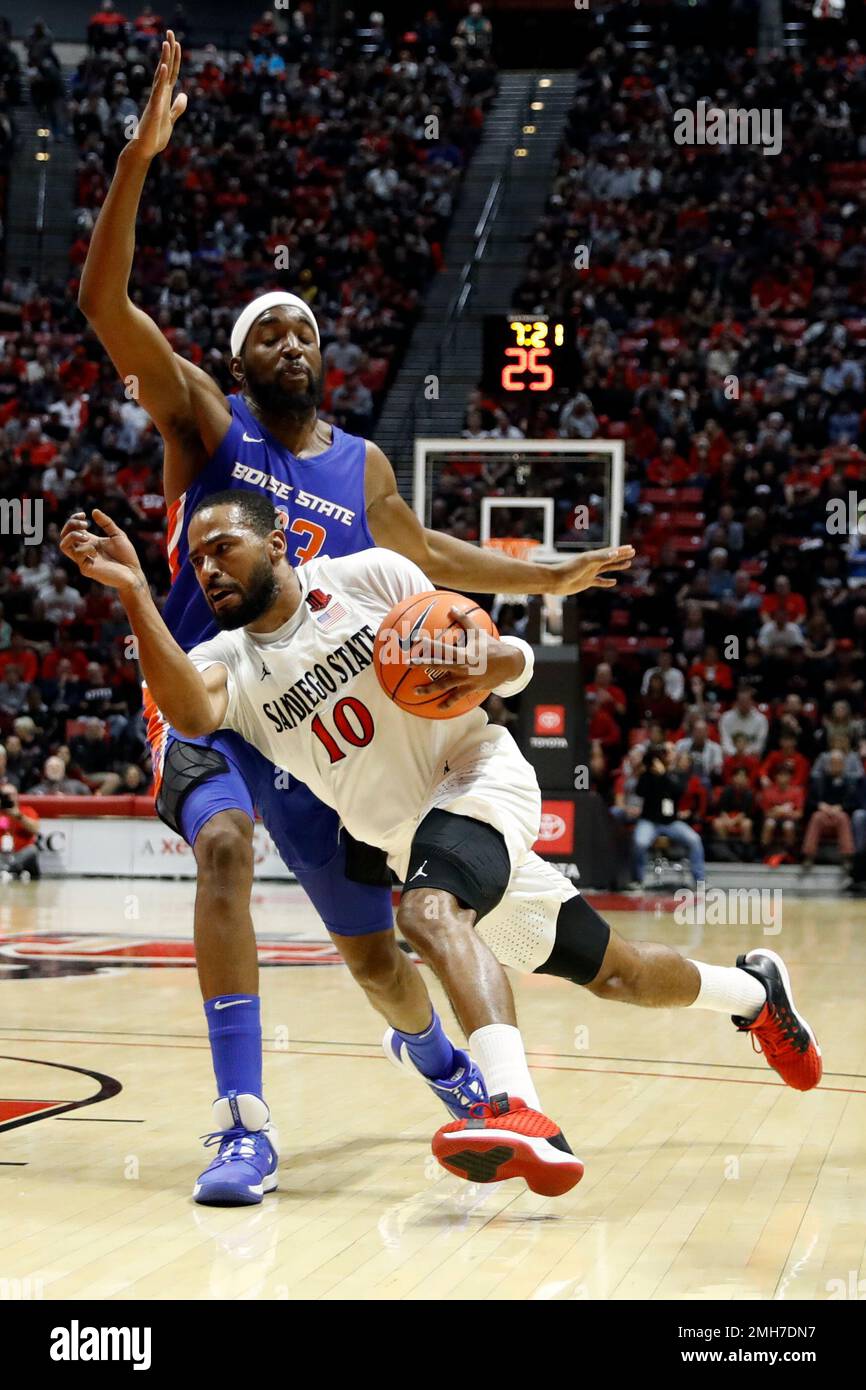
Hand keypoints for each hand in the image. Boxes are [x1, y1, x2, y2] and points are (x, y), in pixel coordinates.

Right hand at [60, 510, 146, 592]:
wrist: (134, 573)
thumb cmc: (127, 556)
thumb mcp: (118, 534)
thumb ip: (106, 523)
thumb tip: (94, 511)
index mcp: (89, 542)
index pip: (72, 530)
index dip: (73, 520)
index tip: (83, 514)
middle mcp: (84, 551)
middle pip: (64, 536)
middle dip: (70, 525)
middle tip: (85, 523)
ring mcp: (83, 560)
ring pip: (64, 546)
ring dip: (73, 536)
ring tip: (87, 535)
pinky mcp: (86, 569)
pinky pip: (77, 555)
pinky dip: (85, 549)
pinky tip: (96, 552)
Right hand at [130, 31, 186, 158]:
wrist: (145, 149)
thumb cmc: (155, 135)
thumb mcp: (171, 119)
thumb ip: (177, 107)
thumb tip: (184, 95)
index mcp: (164, 96)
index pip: (172, 74)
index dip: (175, 59)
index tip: (177, 44)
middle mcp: (159, 94)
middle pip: (166, 69)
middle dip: (169, 51)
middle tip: (171, 32)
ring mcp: (155, 99)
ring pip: (161, 75)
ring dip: (165, 59)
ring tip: (167, 42)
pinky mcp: (154, 108)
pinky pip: (158, 90)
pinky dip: (162, 78)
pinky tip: (165, 66)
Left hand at [410, 606, 518, 710]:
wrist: (510, 664)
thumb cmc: (492, 646)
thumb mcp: (478, 632)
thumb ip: (464, 620)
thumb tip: (452, 607)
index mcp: (463, 653)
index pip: (441, 648)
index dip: (428, 644)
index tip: (415, 641)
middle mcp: (462, 668)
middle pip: (437, 666)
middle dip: (421, 664)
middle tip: (407, 664)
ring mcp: (466, 680)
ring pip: (444, 686)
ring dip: (428, 689)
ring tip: (415, 692)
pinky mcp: (471, 689)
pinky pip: (456, 697)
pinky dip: (447, 703)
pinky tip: (438, 708)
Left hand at [545, 545, 634, 596]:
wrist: (555, 580)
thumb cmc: (568, 569)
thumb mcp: (586, 562)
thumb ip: (600, 557)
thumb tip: (615, 554)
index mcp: (593, 557)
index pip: (610, 552)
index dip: (621, 551)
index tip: (631, 548)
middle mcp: (593, 563)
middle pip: (611, 559)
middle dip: (622, 556)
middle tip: (633, 552)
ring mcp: (590, 573)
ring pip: (607, 568)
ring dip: (617, 566)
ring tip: (628, 564)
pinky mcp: (587, 582)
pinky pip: (600, 581)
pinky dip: (607, 582)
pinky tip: (614, 582)